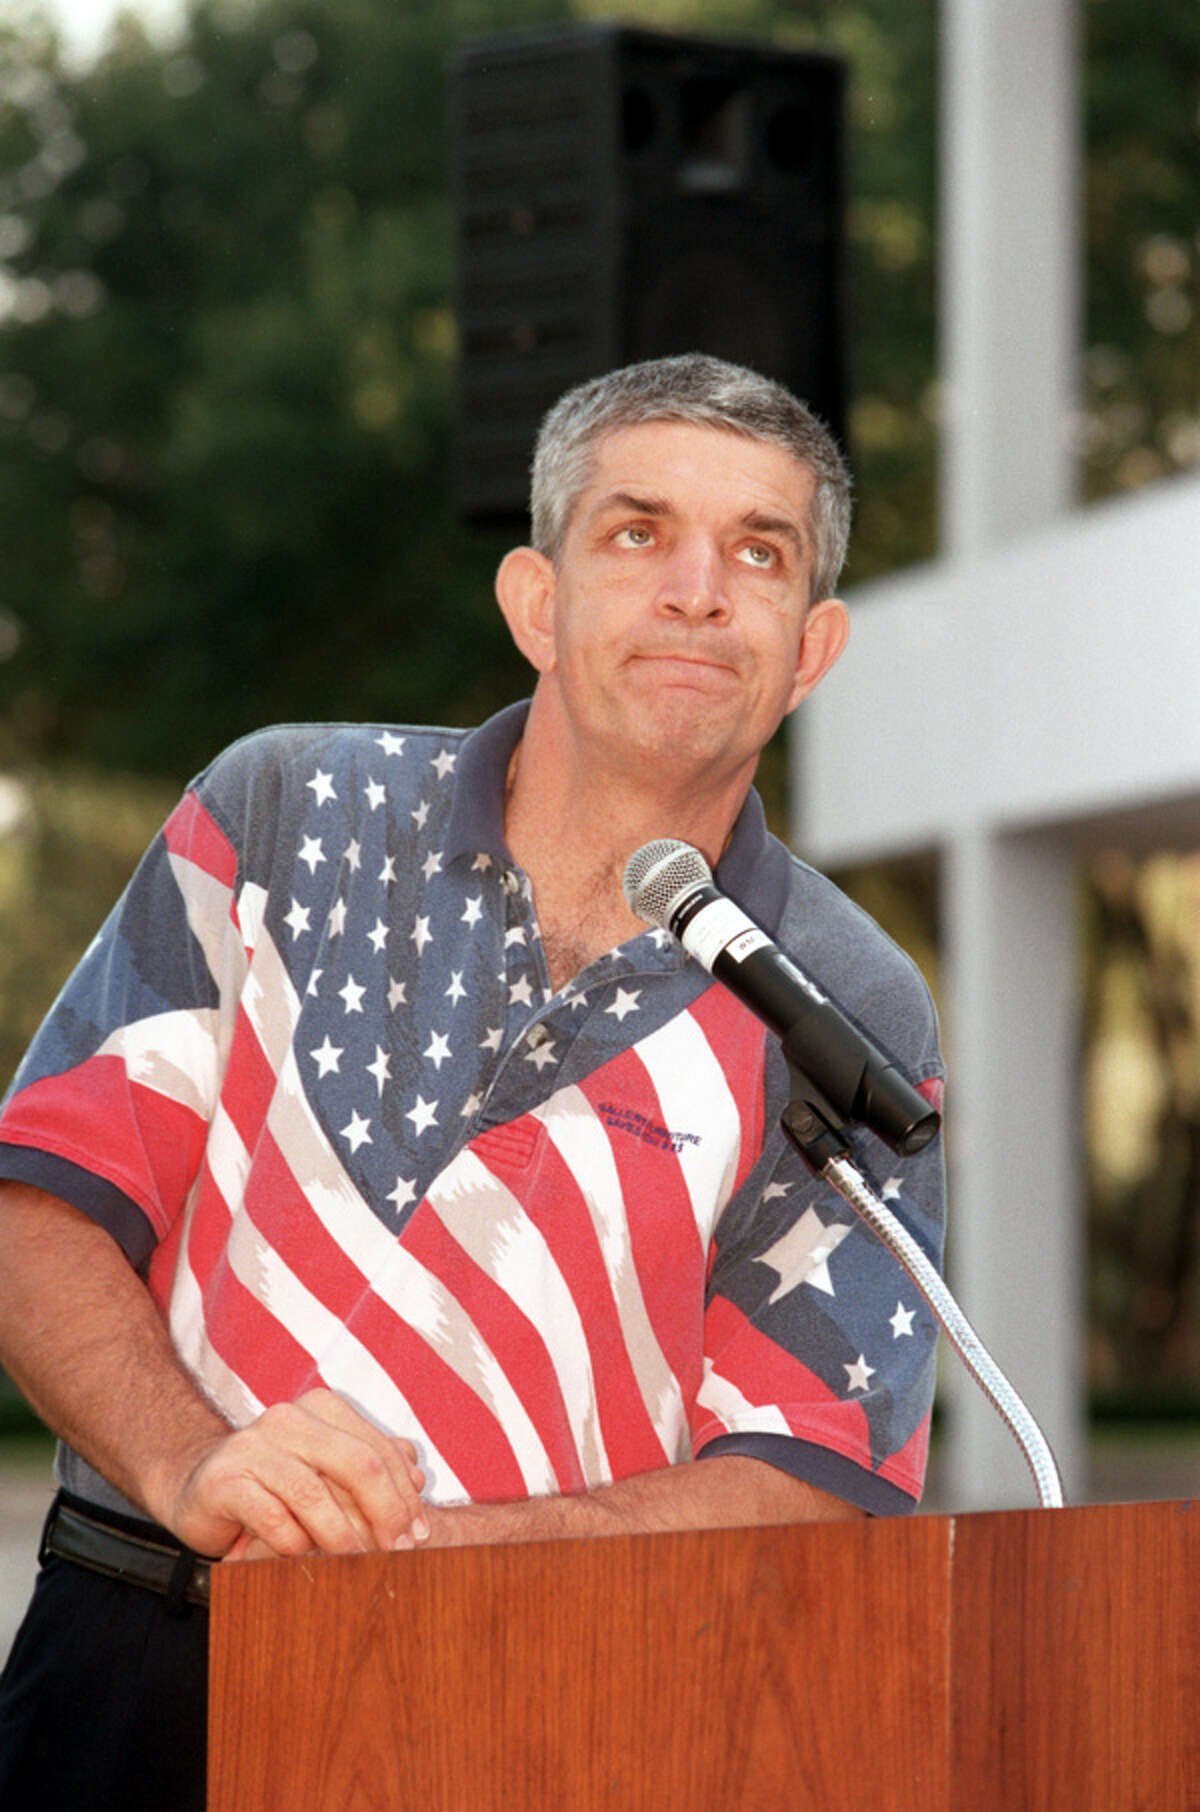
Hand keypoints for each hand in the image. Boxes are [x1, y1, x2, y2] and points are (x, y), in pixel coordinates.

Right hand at [166, 1389, 427, 1559]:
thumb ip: (373, 1465)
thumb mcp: (328, 1470)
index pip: (378, 1449)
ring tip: (354, 1562)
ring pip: (313, 1492)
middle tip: (397, 1552)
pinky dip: (292, 1541)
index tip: (418, 1534)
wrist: (201, 1487)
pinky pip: (270, 1515)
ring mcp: (252, 1445)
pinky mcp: (224, 1479)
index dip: (404, 1494)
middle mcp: (288, 1418)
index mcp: (321, 1408)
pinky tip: (299, 1555)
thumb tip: (419, 1477)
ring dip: (341, 1535)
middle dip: (385, 1513)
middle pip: (357, 1464)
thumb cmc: (277, 1482)